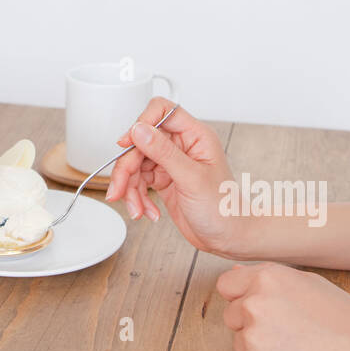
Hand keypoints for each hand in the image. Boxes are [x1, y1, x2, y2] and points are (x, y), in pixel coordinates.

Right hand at [104, 96, 241, 255]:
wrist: (229, 238)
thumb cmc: (224, 209)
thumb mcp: (192, 179)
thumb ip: (164, 152)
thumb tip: (139, 130)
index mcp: (195, 136)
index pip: (161, 111)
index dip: (141, 124)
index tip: (126, 143)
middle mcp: (181, 146)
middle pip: (141, 142)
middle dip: (127, 168)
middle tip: (120, 189)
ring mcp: (171, 163)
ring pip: (136, 164)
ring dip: (130, 188)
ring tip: (136, 209)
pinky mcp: (163, 180)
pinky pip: (139, 181)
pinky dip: (137, 198)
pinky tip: (147, 212)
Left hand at [217, 262, 349, 350]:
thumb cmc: (347, 323)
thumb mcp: (311, 284)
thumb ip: (269, 277)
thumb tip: (238, 274)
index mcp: (268, 279)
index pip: (226, 284)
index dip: (241, 294)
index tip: (258, 304)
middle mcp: (255, 305)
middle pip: (232, 315)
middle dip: (250, 322)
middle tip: (287, 330)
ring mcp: (254, 339)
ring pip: (241, 342)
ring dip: (259, 346)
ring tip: (296, 347)